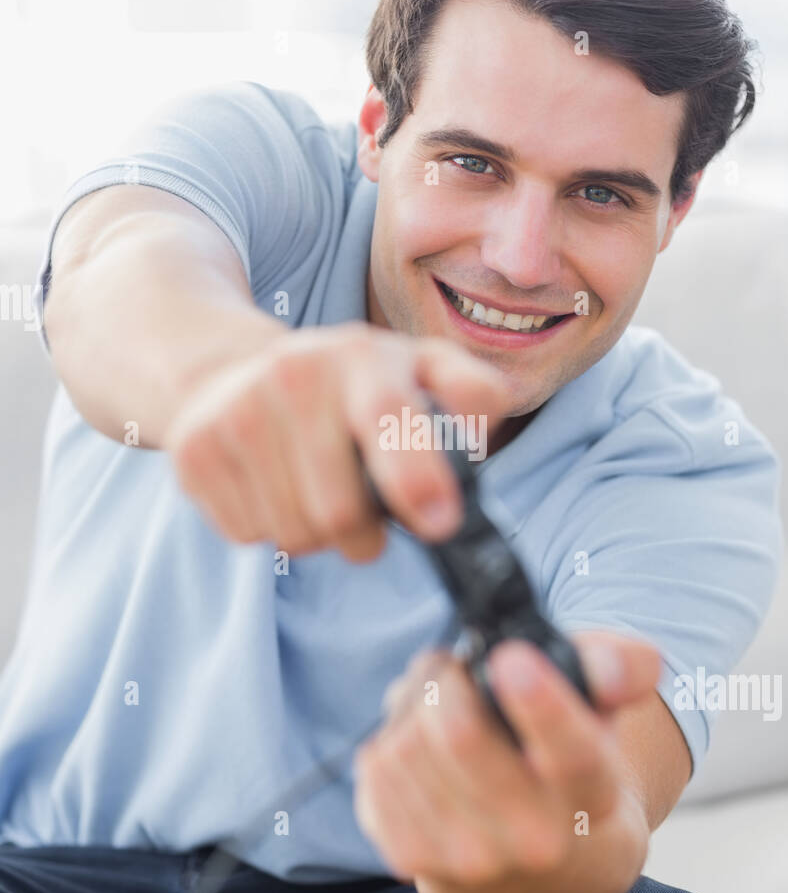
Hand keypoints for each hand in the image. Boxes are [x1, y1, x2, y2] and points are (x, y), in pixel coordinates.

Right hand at [162, 320, 508, 561]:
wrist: (227, 366)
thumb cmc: (346, 385)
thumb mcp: (415, 367)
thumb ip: (470, 390)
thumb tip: (487, 424)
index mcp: (361, 357)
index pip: (389, 417)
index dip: (416, 477)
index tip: (440, 524)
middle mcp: (294, 376)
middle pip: (339, 511)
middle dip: (365, 535)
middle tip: (368, 520)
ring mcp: (237, 412)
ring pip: (295, 533)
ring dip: (317, 536)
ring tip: (317, 494)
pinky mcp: (194, 451)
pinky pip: (249, 534)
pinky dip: (271, 528)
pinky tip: (273, 488)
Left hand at [353, 630, 659, 890]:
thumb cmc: (573, 786)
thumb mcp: (609, 729)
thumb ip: (621, 672)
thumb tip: (623, 667)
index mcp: (592, 796)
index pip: (571, 753)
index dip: (541, 705)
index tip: (512, 660)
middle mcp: (533, 838)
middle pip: (461, 737)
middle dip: (447, 679)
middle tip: (455, 669)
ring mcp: (469, 856)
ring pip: (405, 745)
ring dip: (410, 706)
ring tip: (435, 706)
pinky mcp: (413, 858)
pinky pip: (374, 770)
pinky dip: (386, 741)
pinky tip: (414, 747)